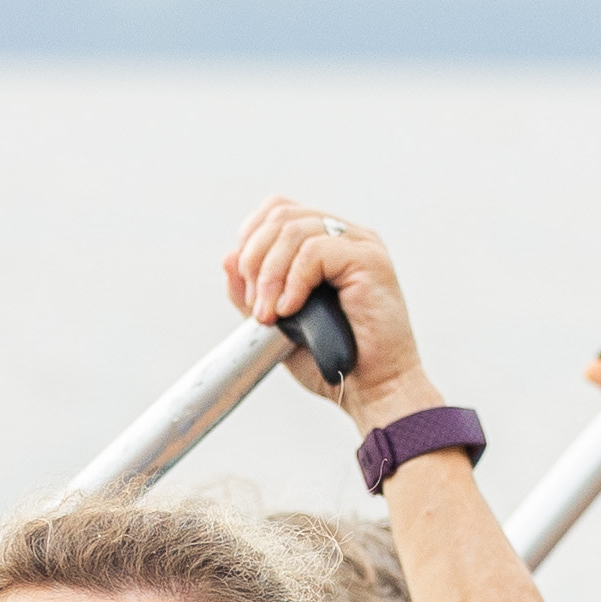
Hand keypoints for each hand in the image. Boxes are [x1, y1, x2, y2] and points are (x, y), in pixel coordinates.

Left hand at [222, 196, 437, 426]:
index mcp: (327, 243)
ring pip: (293, 229)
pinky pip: (315, 250)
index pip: (278, 211)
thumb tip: (227, 258)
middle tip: (257, 305)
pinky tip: (291, 309)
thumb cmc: (331, 360)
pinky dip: (293, 280)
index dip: (250, 239)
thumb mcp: (277, 323)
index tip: (245, 283)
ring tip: (270, 314)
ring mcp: (360, 244)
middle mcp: (346, 236)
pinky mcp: (369, 259)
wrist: (373, 390)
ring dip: (269, 274)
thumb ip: (252, 292)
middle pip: (281, 214)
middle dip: (254, 259)